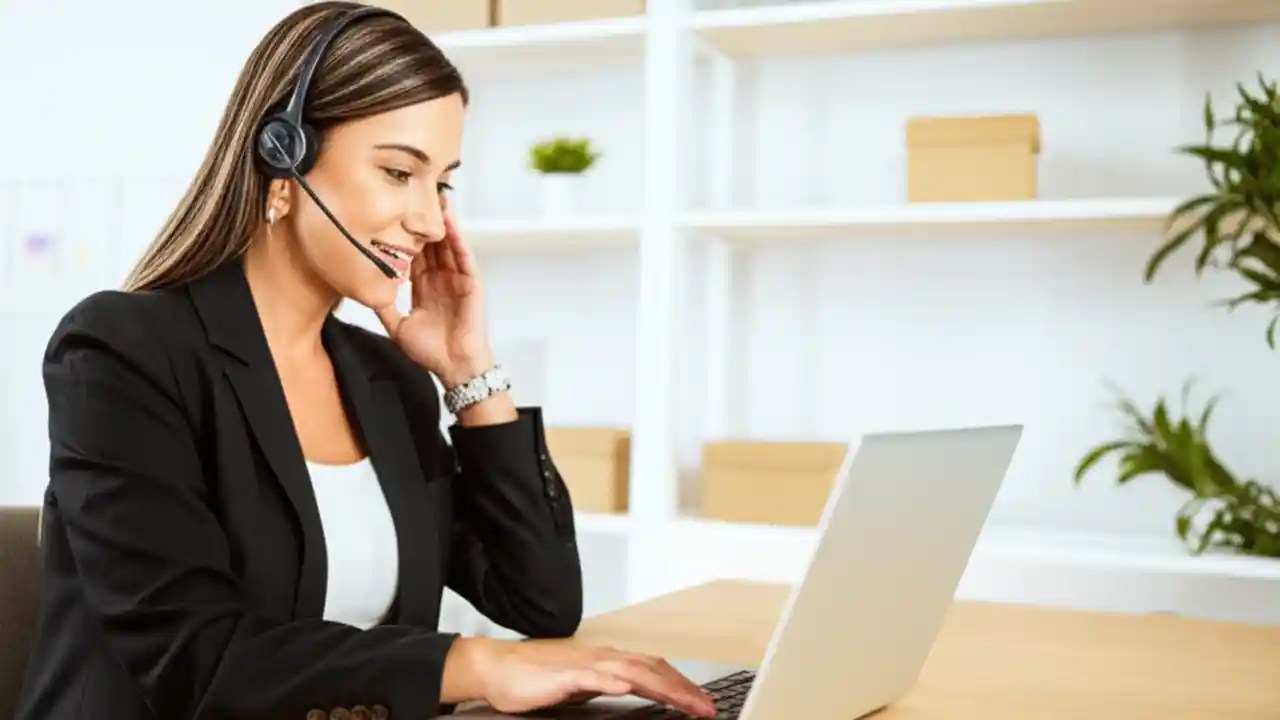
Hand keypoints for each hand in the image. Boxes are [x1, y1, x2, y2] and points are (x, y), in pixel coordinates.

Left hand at [375, 196, 490, 387]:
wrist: (453, 366)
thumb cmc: (431, 352)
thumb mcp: (398, 327)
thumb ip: (385, 308)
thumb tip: (365, 293)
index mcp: (424, 287)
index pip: (413, 255)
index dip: (404, 236)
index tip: (391, 216)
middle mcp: (440, 279)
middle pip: (431, 244)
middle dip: (423, 222)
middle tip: (413, 196)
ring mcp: (457, 279)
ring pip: (448, 245)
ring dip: (443, 223)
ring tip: (435, 199)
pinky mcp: (471, 283)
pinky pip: (464, 256)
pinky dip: (457, 239)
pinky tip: (450, 224)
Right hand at [453, 638, 718, 716]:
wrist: (497, 668)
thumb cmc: (534, 678)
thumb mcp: (579, 686)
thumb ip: (604, 688)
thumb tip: (629, 695)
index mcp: (607, 662)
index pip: (653, 670)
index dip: (680, 684)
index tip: (702, 701)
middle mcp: (602, 658)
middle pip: (652, 669)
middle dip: (683, 689)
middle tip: (707, 707)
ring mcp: (584, 664)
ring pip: (632, 672)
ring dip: (661, 687)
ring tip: (684, 703)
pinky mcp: (563, 675)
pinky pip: (592, 677)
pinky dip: (612, 682)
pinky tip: (627, 689)